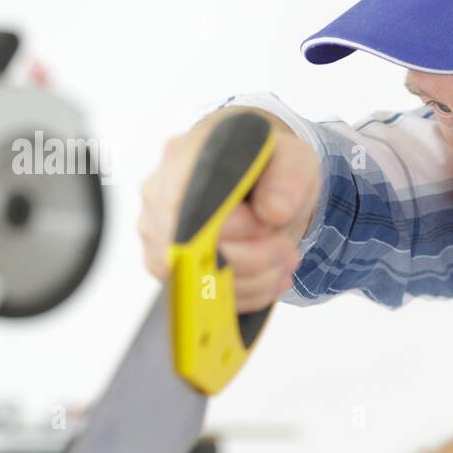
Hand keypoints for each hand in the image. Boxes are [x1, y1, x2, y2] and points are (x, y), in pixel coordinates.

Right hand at [138, 107, 321, 312]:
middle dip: (252, 259)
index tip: (267, 225)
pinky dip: (242, 294)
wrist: (262, 182)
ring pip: (194, 280)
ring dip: (252, 280)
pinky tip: (266, 276)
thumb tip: (272, 212)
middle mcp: (159, 194)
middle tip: (286, 249)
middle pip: (191, 248)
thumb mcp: (294, 161)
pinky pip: (199, 296)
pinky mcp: (168, 265)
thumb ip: (289, 179)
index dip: (232, 227)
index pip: (188, 204)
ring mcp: (158, 232)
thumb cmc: (268, 167)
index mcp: (187, 156)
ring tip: (281, 259)